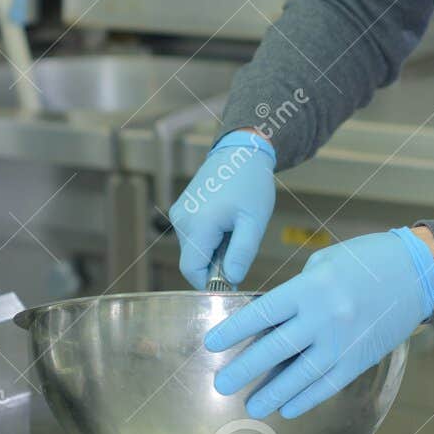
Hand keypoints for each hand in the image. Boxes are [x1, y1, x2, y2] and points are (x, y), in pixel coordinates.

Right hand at [168, 131, 275, 289]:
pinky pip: (192, 235)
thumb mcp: (254, 222)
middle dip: (215, 263)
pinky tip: (224, 221)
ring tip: (233, 228)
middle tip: (238, 244)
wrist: (240, 152)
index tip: (231, 277)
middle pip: (193, 261)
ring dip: (212, 249)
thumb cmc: (250, 183)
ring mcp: (179, 213)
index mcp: (198, 224)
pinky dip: (207, 237)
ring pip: (192, 249)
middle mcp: (182, 220)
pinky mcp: (181, 209)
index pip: (192, 271)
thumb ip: (242, 253)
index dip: (210, 282)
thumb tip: (230, 279)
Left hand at [204, 227, 433, 419]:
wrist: (418, 274)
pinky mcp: (360, 359)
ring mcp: (344, 342)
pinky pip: (328, 384)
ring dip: (273, 394)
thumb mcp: (324, 263)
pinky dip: (306, 398)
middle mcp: (325, 318)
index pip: (263, 313)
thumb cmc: (367, 260)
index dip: (235, 330)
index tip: (213, 343)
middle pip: (276, 349)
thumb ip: (297, 290)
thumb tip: (271, 318)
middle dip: (245, 368)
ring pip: (301, 376)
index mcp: (310, 288)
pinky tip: (287, 408)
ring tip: (251, 406)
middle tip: (222, 383)